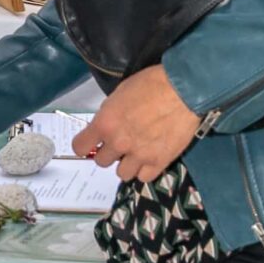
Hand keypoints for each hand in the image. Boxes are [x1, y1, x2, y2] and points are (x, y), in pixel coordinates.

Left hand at [77, 66, 201, 182]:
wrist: (183, 90)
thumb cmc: (151, 84)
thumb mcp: (120, 93)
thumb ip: (110, 114)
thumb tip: (108, 125)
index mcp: (105, 123)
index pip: (80, 147)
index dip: (85, 145)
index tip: (92, 143)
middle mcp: (118, 143)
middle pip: (102, 162)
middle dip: (109, 152)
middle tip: (121, 143)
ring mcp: (139, 155)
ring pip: (122, 174)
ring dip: (127, 164)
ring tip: (137, 153)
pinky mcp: (159, 162)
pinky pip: (144, 178)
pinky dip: (145, 170)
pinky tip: (151, 158)